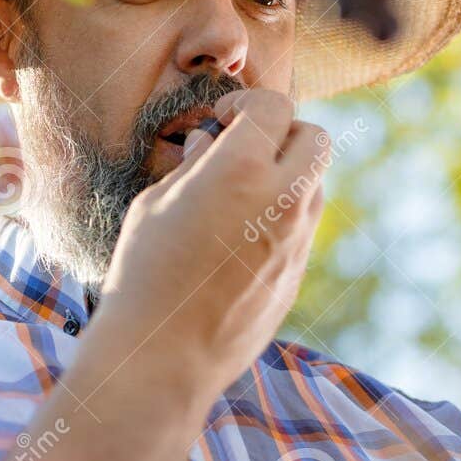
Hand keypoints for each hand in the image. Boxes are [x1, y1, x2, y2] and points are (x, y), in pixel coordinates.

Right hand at [95, 89, 330, 406]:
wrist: (163, 356)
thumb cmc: (145, 274)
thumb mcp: (156, 204)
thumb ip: (194, 165)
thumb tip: (209, 142)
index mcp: (242, 170)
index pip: (274, 106)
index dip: (246, 104)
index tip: (222, 121)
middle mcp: (283, 201)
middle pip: (316, 137)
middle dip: (282, 132)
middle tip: (243, 150)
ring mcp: (297, 242)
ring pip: (316, 183)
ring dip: (288, 175)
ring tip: (239, 195)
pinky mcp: (297, 276)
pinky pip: (304, 228)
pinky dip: (282, 218)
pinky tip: (238, 239)